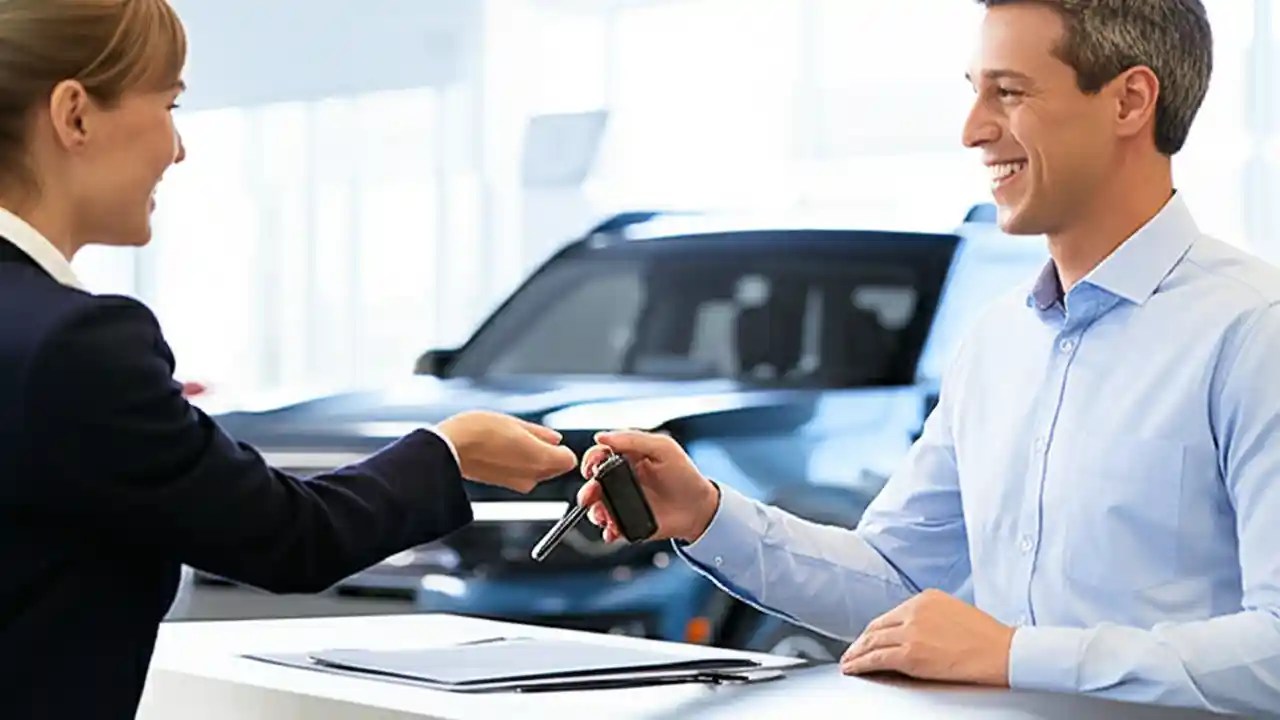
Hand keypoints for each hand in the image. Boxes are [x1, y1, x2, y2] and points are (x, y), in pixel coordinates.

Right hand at [436, 411, 576, 492]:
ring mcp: (518, 483)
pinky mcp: (504, 485)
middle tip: (527, 437)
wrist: (450, 449)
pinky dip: (516, 465)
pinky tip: (501, 451)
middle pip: (554, 467)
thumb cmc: (479, 433)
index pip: (569, 459)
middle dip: (546, 453)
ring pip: (537, 472)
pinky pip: (520, 475)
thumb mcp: (515, 423)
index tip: (549, 439)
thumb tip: (554, 438)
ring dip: (530, 458)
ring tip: (510, 441)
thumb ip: (540, 433)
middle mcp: (533, 476)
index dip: (560, 448)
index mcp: (542, 459)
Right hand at [576, 430, 718, 543]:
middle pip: (594, 484)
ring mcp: (624, 502)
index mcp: (628, 458)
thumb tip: (602, 436)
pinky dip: (607, 530)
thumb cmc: (685, 474)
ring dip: (595, 512)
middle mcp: (623, 480)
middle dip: (587, 491)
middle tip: (590, 496)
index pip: (600, 455)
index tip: (591, 469)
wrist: (700, 509)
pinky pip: (610, 527)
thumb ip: (633, 439)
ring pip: (597, 507)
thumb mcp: (663, 447)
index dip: (591, 460)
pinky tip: (613, 529)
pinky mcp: (629, 522)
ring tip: (604, 516)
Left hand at [840, 589, 1013, 685]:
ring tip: (849, 661)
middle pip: (877, 627)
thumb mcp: (954, 612)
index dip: (876, 629)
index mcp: (925, 599)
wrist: (1002, 651)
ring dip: (857, 653)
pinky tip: (854, 668)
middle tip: (853, 650)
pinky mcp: (910, 654)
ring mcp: (910, 632)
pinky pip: (877, 658)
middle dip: (862, 641)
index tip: (868, 637)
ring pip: (872, 642)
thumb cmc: (987, 637)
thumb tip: (915, 630)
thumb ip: (931, 617)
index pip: (891, 614)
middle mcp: (914, 611)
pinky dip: (861, 663)